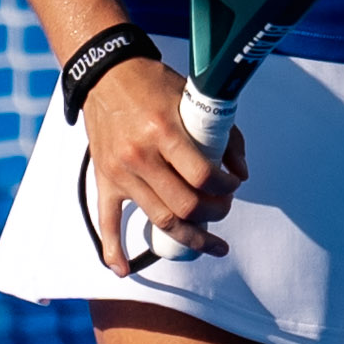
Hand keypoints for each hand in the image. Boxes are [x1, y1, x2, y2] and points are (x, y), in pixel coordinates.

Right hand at [82, 52, 238, 274]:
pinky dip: (113, 249)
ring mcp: (120, 171)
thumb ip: (224, 134)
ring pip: (159, 219)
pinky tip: (124, 269)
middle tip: (224, 208)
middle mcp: (140, 155)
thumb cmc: (153, 84)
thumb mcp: (193, 98)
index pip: (203, 177)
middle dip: (214, 213)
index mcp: (163, 131)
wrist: (106, 74)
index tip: (232, 185)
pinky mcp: (105, 179)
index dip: (226, 188)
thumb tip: (239, 171)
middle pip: (185, 205)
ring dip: (190, 236)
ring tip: (211, 242)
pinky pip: (106, 220)